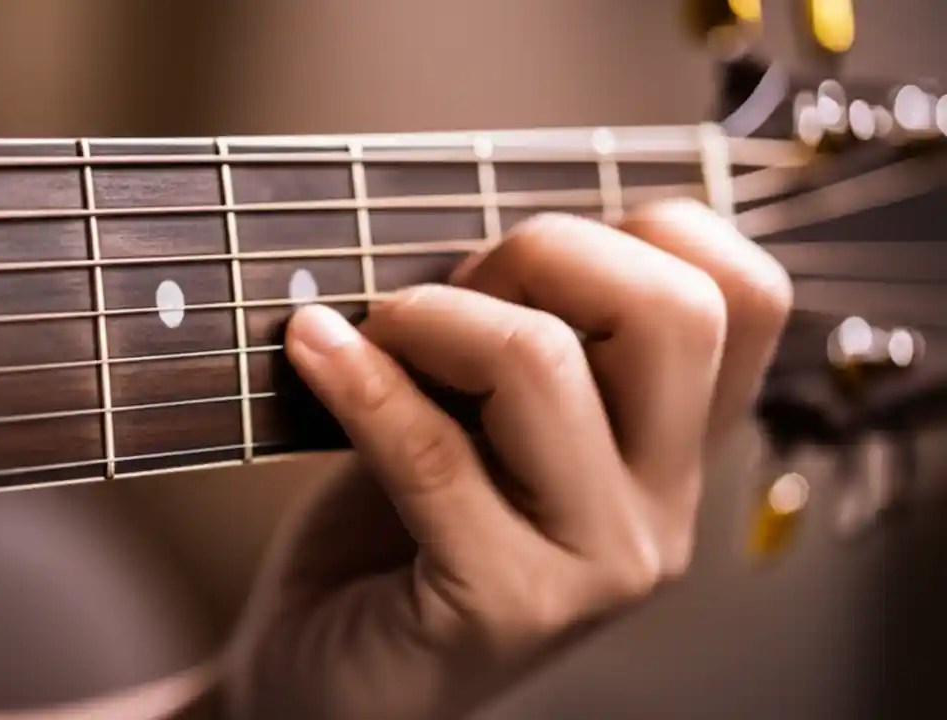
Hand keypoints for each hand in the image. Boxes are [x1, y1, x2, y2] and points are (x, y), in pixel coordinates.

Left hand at [221, 200, 792, 718]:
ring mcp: (598, 565)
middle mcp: (663, 508)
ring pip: (544, 366)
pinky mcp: (507, 605)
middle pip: (673, 308)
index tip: (527, 263)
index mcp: (672, 448)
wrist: (322, 680)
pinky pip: (434, 449)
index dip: (638, 231)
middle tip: (442, 293)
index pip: (743, 293)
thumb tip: (480, 236)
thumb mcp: (471, 416)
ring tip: (367, 335)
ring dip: (428, 315)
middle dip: (538, 251)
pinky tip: (312, 348)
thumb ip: (506, 336)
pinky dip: (359, 378)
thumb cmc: (389, 536)